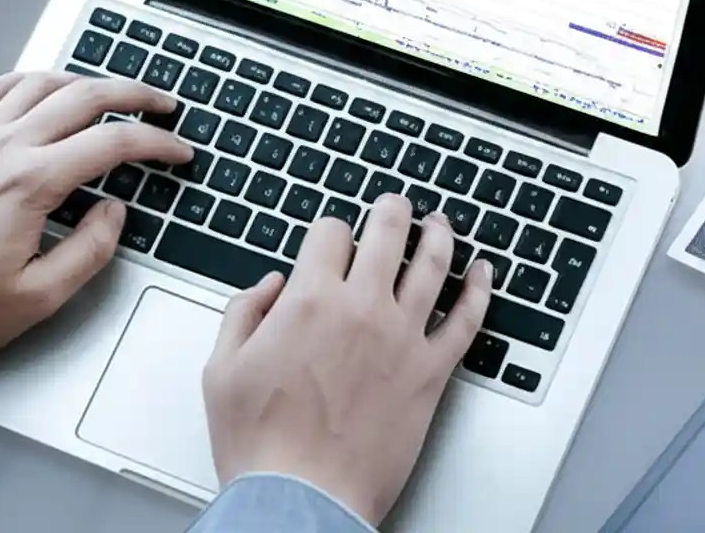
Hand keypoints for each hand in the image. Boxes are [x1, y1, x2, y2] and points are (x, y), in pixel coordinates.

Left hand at [0, 72, 191, 357]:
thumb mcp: (37, 297)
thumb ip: (89, 251)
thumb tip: (113, 214)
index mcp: (28, 184)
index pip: (113, 143)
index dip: (158, 142)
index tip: (179, 151)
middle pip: (82, 96)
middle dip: (134, 94)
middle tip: (163, 104)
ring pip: (38, 83)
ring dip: (85, 81)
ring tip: (112, 93)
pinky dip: (28, 81)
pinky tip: (43, 89)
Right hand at [203, 198, 490, 524]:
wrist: (301, 498)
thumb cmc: (261, 444)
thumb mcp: (222, 369)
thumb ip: (244, 313)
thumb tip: (270, 285)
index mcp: (309, 300)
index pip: (330, 232)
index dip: (329, 230)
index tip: (331, 239)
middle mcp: (362, 308)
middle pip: (389, 232)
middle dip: (391, 211)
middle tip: (395, 207)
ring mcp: (403, 337)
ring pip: (433, 264)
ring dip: (439, 235)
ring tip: (440, 224)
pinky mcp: (431, 372)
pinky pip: (466, 320)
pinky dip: (479, 290)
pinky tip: (483, 272)